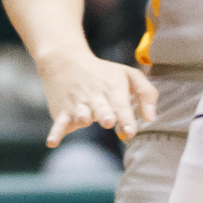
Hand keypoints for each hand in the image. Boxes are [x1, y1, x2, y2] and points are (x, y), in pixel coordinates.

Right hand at [36, 49, 156, 146]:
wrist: (65, 60)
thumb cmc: (103, 72)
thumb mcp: (128, 74)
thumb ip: (146, 94)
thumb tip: (151, 118)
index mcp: (113, 89)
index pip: (121, 106)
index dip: (126, 119)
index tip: (130, 131)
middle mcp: (95, 97)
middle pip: (101, 108)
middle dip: (105, 114)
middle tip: (108, 120)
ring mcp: (77, 105)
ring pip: (80, 113)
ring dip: (82, 117)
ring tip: (83, 120)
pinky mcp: (63, 111)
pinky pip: (59, 123)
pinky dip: (56, 132)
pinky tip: (52, 142)